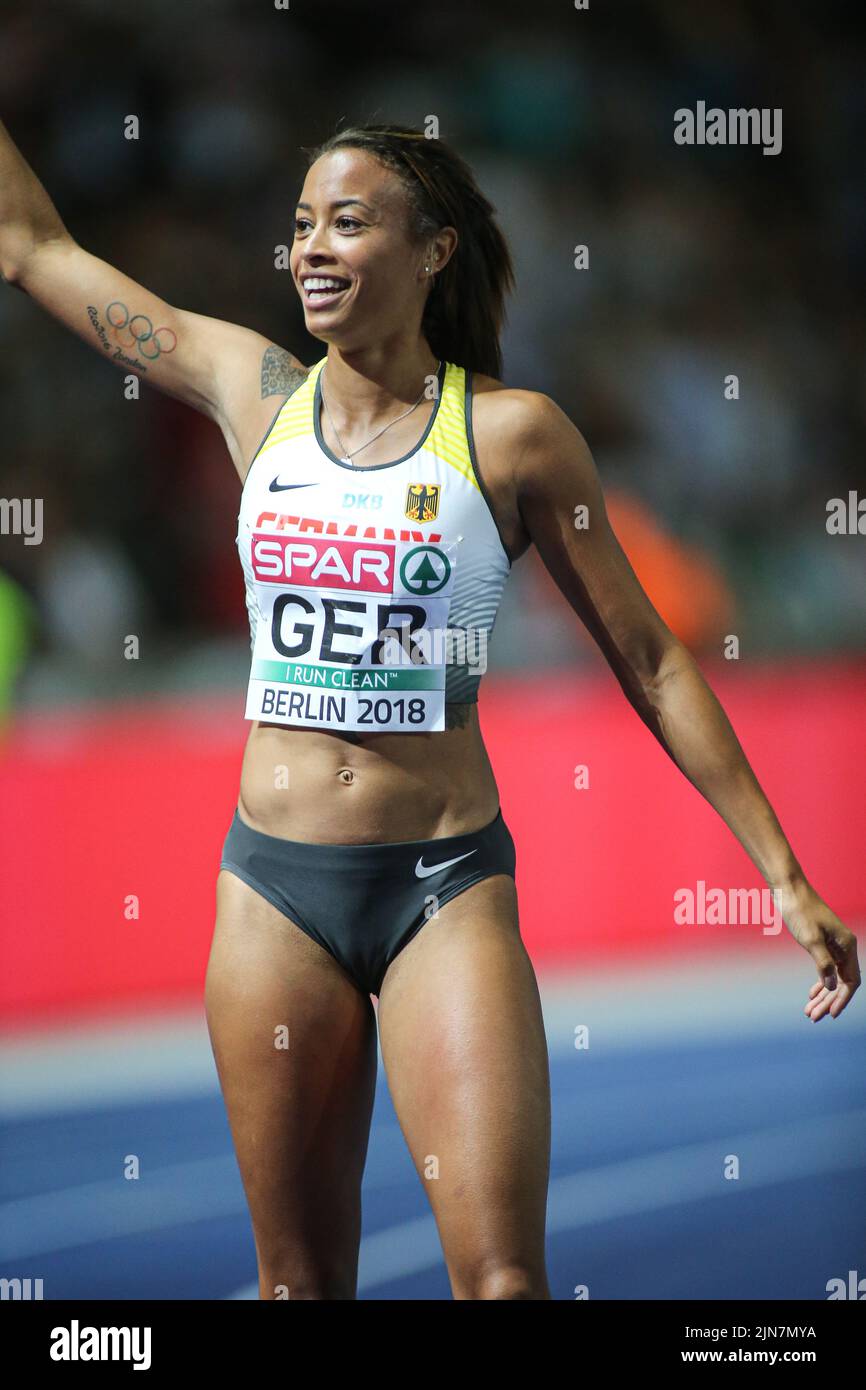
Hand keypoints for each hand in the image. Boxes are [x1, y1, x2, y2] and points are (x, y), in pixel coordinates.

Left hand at [775, 880, 859, 1019]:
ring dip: (823, 995)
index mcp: (847, 946)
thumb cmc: (800, 912)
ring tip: (809, 1011)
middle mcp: (844, 947)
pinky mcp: (822, 943)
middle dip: (829, 1002)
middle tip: (812, 1017)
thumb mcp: (810, 940)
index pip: (851, 981)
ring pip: (833, 977)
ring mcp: (833, 945)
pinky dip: (820, 982)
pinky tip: (811, 994)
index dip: (842, 999)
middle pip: (842, 982)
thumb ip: (823, 964)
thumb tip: (832, 987)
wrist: (789, 890)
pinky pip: (826, 969)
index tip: (831, 1015)